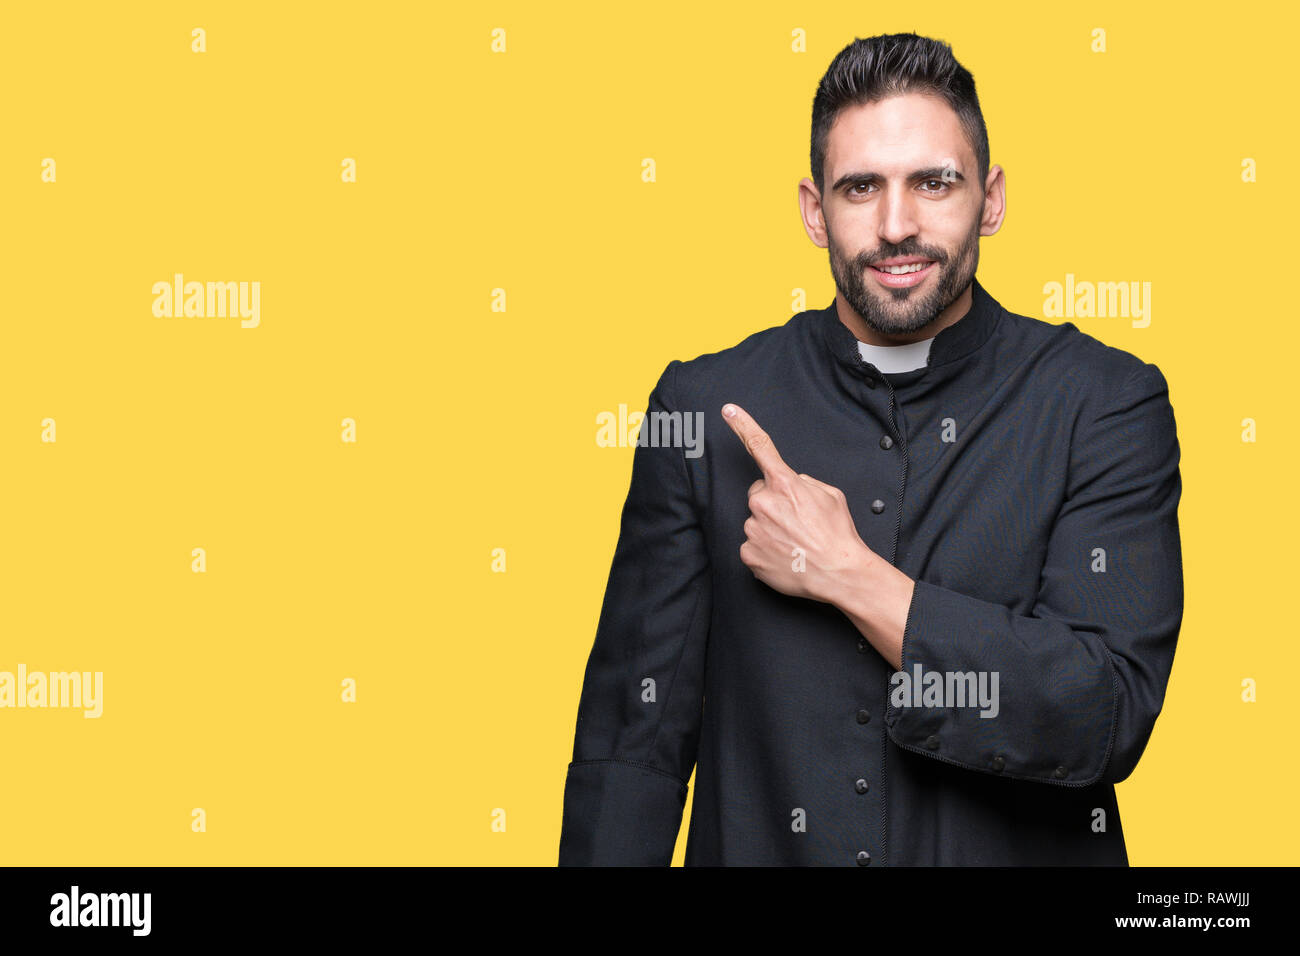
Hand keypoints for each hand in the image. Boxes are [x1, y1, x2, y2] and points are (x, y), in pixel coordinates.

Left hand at [722, 403, 875, 603]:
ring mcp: (753, 529)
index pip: (759, 446)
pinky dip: (765, 550)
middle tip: (796, 522)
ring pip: (756, 521)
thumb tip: (791, 484)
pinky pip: (752, 545)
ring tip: (794, 542)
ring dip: (770, 528)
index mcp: (784, 484)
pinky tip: (784, 555)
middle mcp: (763, 503)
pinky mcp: (748, 553)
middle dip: (772, 503)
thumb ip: (804, 482)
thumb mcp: (831, 495)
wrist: (838, 574)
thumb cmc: (838, 535)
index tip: (728, 410)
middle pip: (758, 494)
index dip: (742, 425)